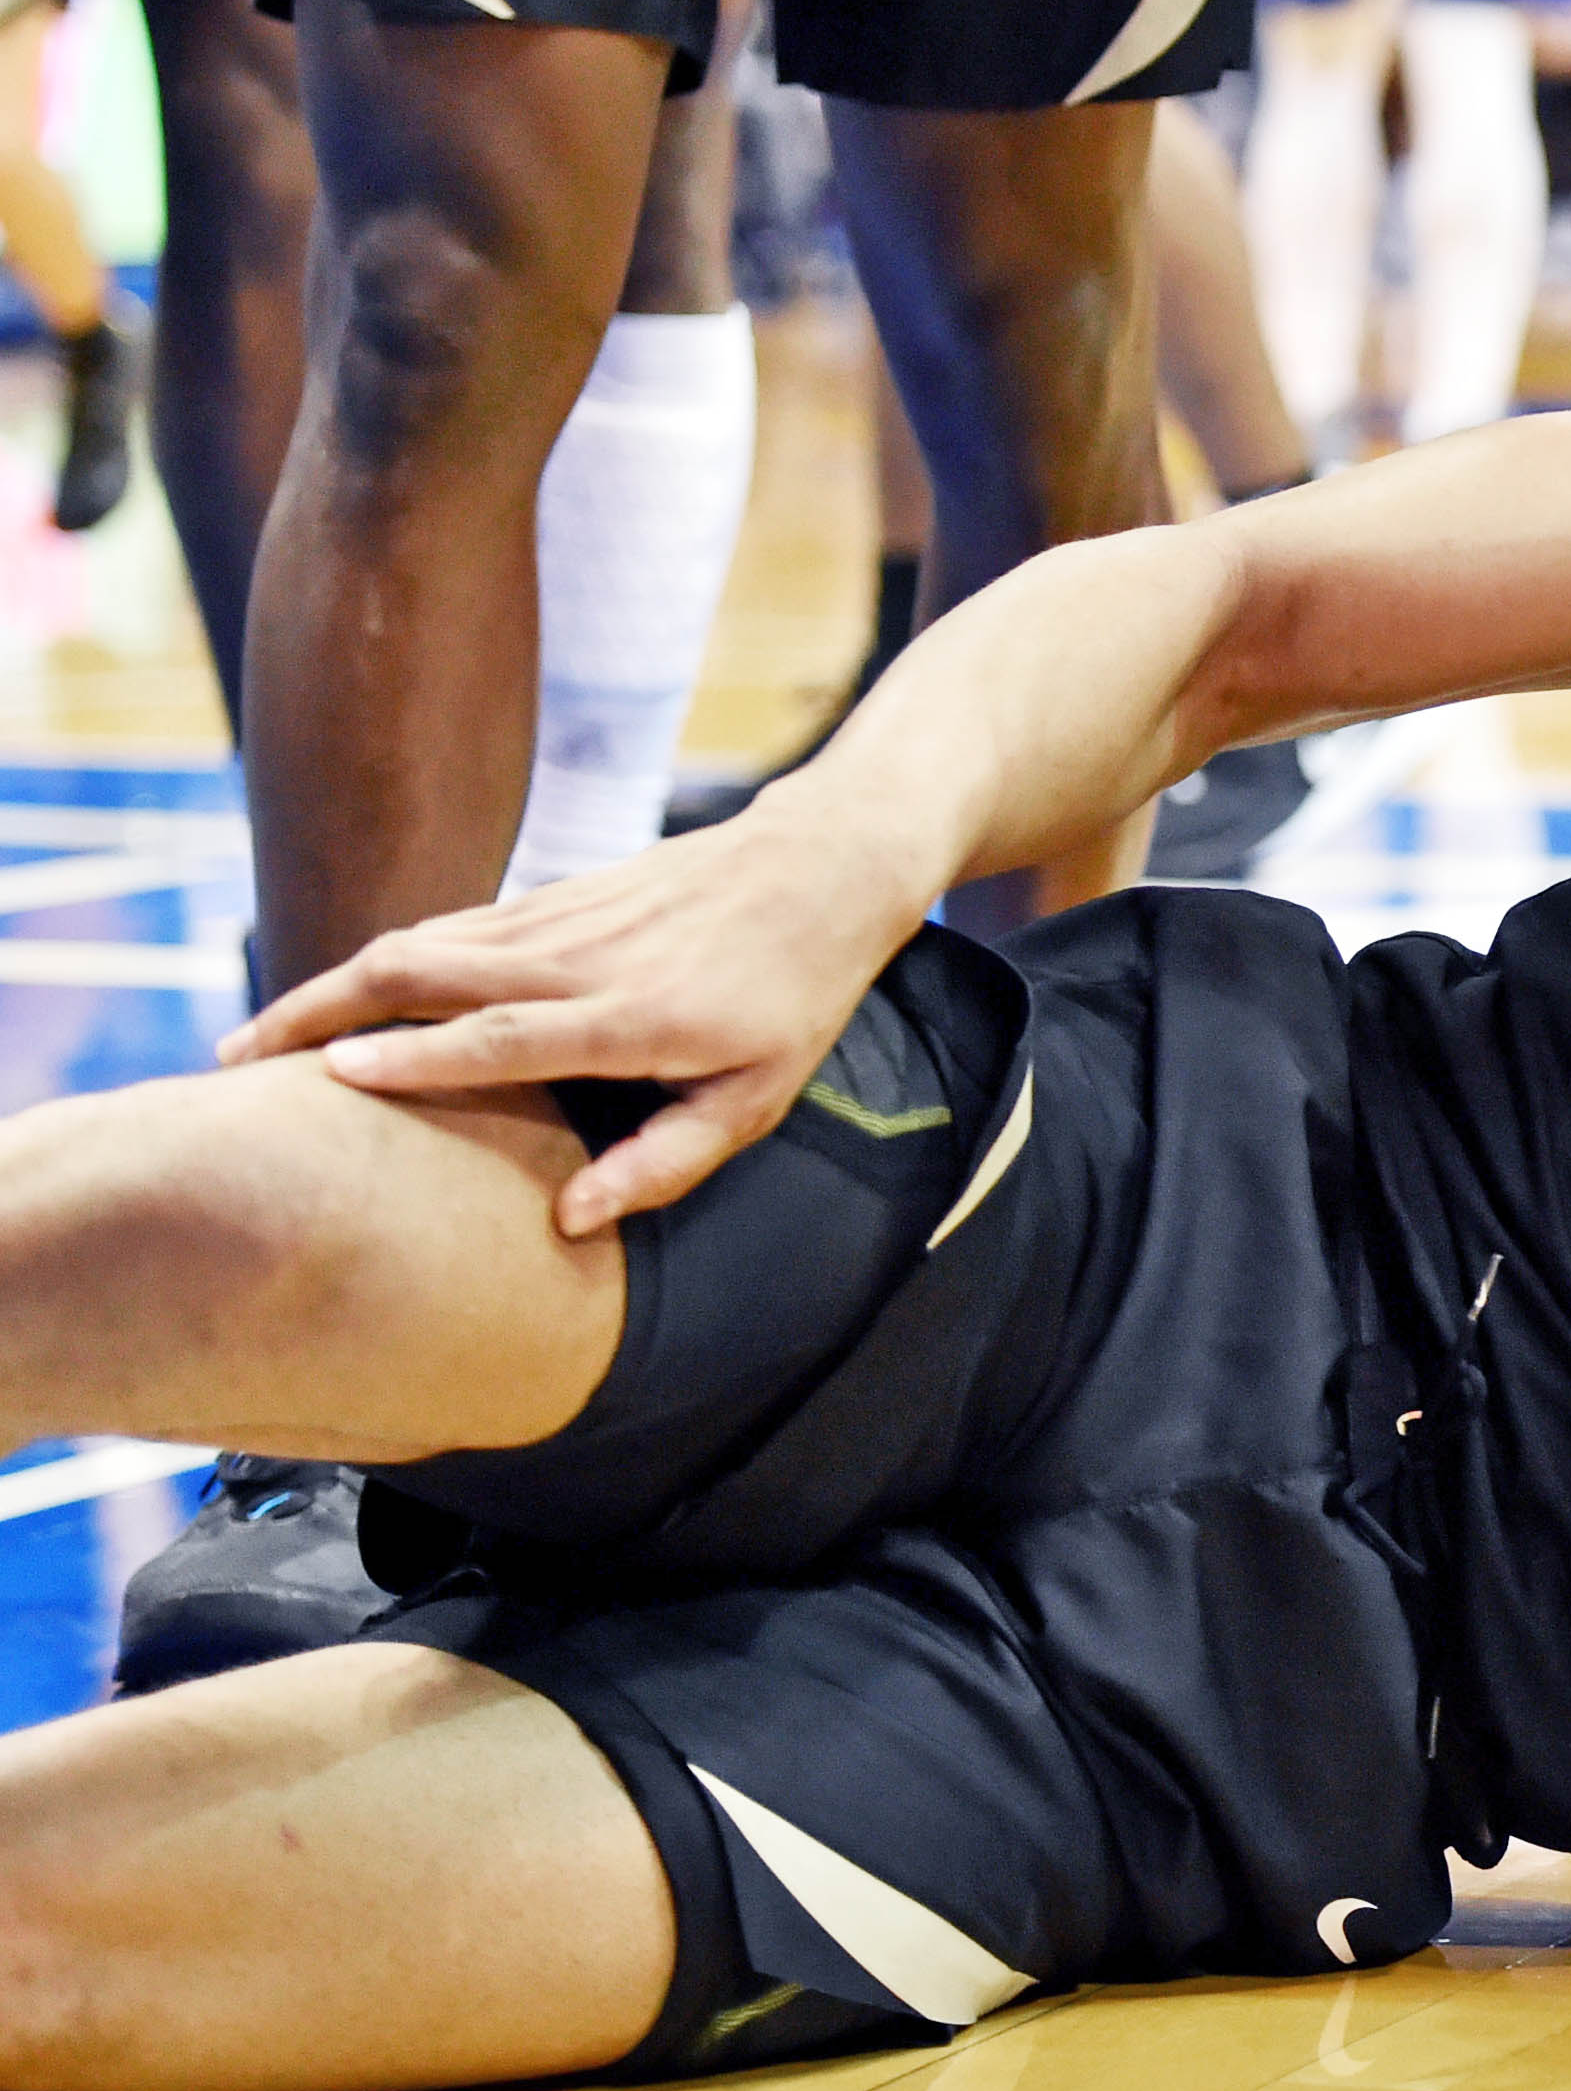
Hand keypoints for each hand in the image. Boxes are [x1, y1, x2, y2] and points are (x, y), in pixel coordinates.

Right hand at [221, 804, 930, 1237]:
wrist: (816, 871)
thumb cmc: (793, 1001)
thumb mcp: (758, 1097)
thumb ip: (667, 1161)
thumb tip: (572, 1219)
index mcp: (631, 1019)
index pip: (499, 1038)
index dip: (411, 1059)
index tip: (328, 1079)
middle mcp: (580, 960)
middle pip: (422, 973)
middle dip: (318, 1014)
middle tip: (233, 1069)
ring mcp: (558, 919)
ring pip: (420, 941)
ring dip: (330, 986)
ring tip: (257, 1041)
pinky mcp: (552, 897)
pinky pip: (450, 927)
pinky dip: (383, 962)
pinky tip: (339, 1000)